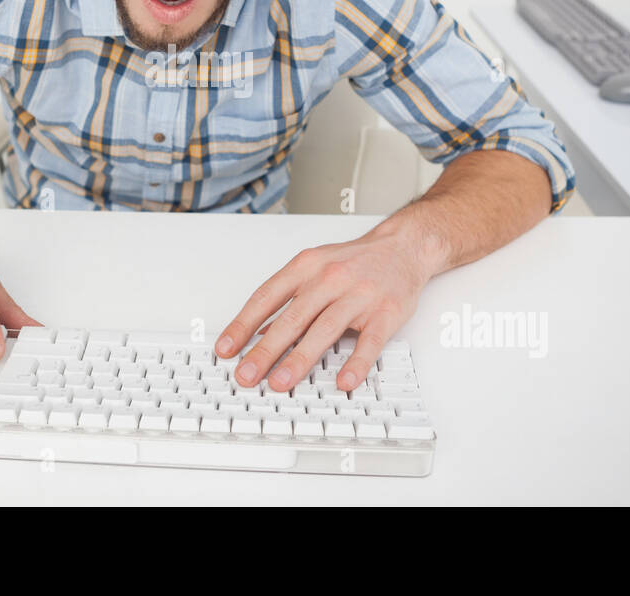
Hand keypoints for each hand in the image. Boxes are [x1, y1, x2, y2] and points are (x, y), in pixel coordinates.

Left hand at [215, 220, 433, 392]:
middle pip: (292, 319)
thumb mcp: (315, 267)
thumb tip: (259, 332)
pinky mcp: (385, 313)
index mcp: (306, 267)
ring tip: (280, 382)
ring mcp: (359, 296)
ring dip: (300, 359)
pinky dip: (356, 363)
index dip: (243, 324)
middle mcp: (330, 279)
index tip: (226, 348)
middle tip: (246, 375)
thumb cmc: (353, 261)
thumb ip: (289, 297)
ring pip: (324, 330)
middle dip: (264, 350)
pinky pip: (369, 342)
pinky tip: (343, 381)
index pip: (267, 297)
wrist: (403, 247)